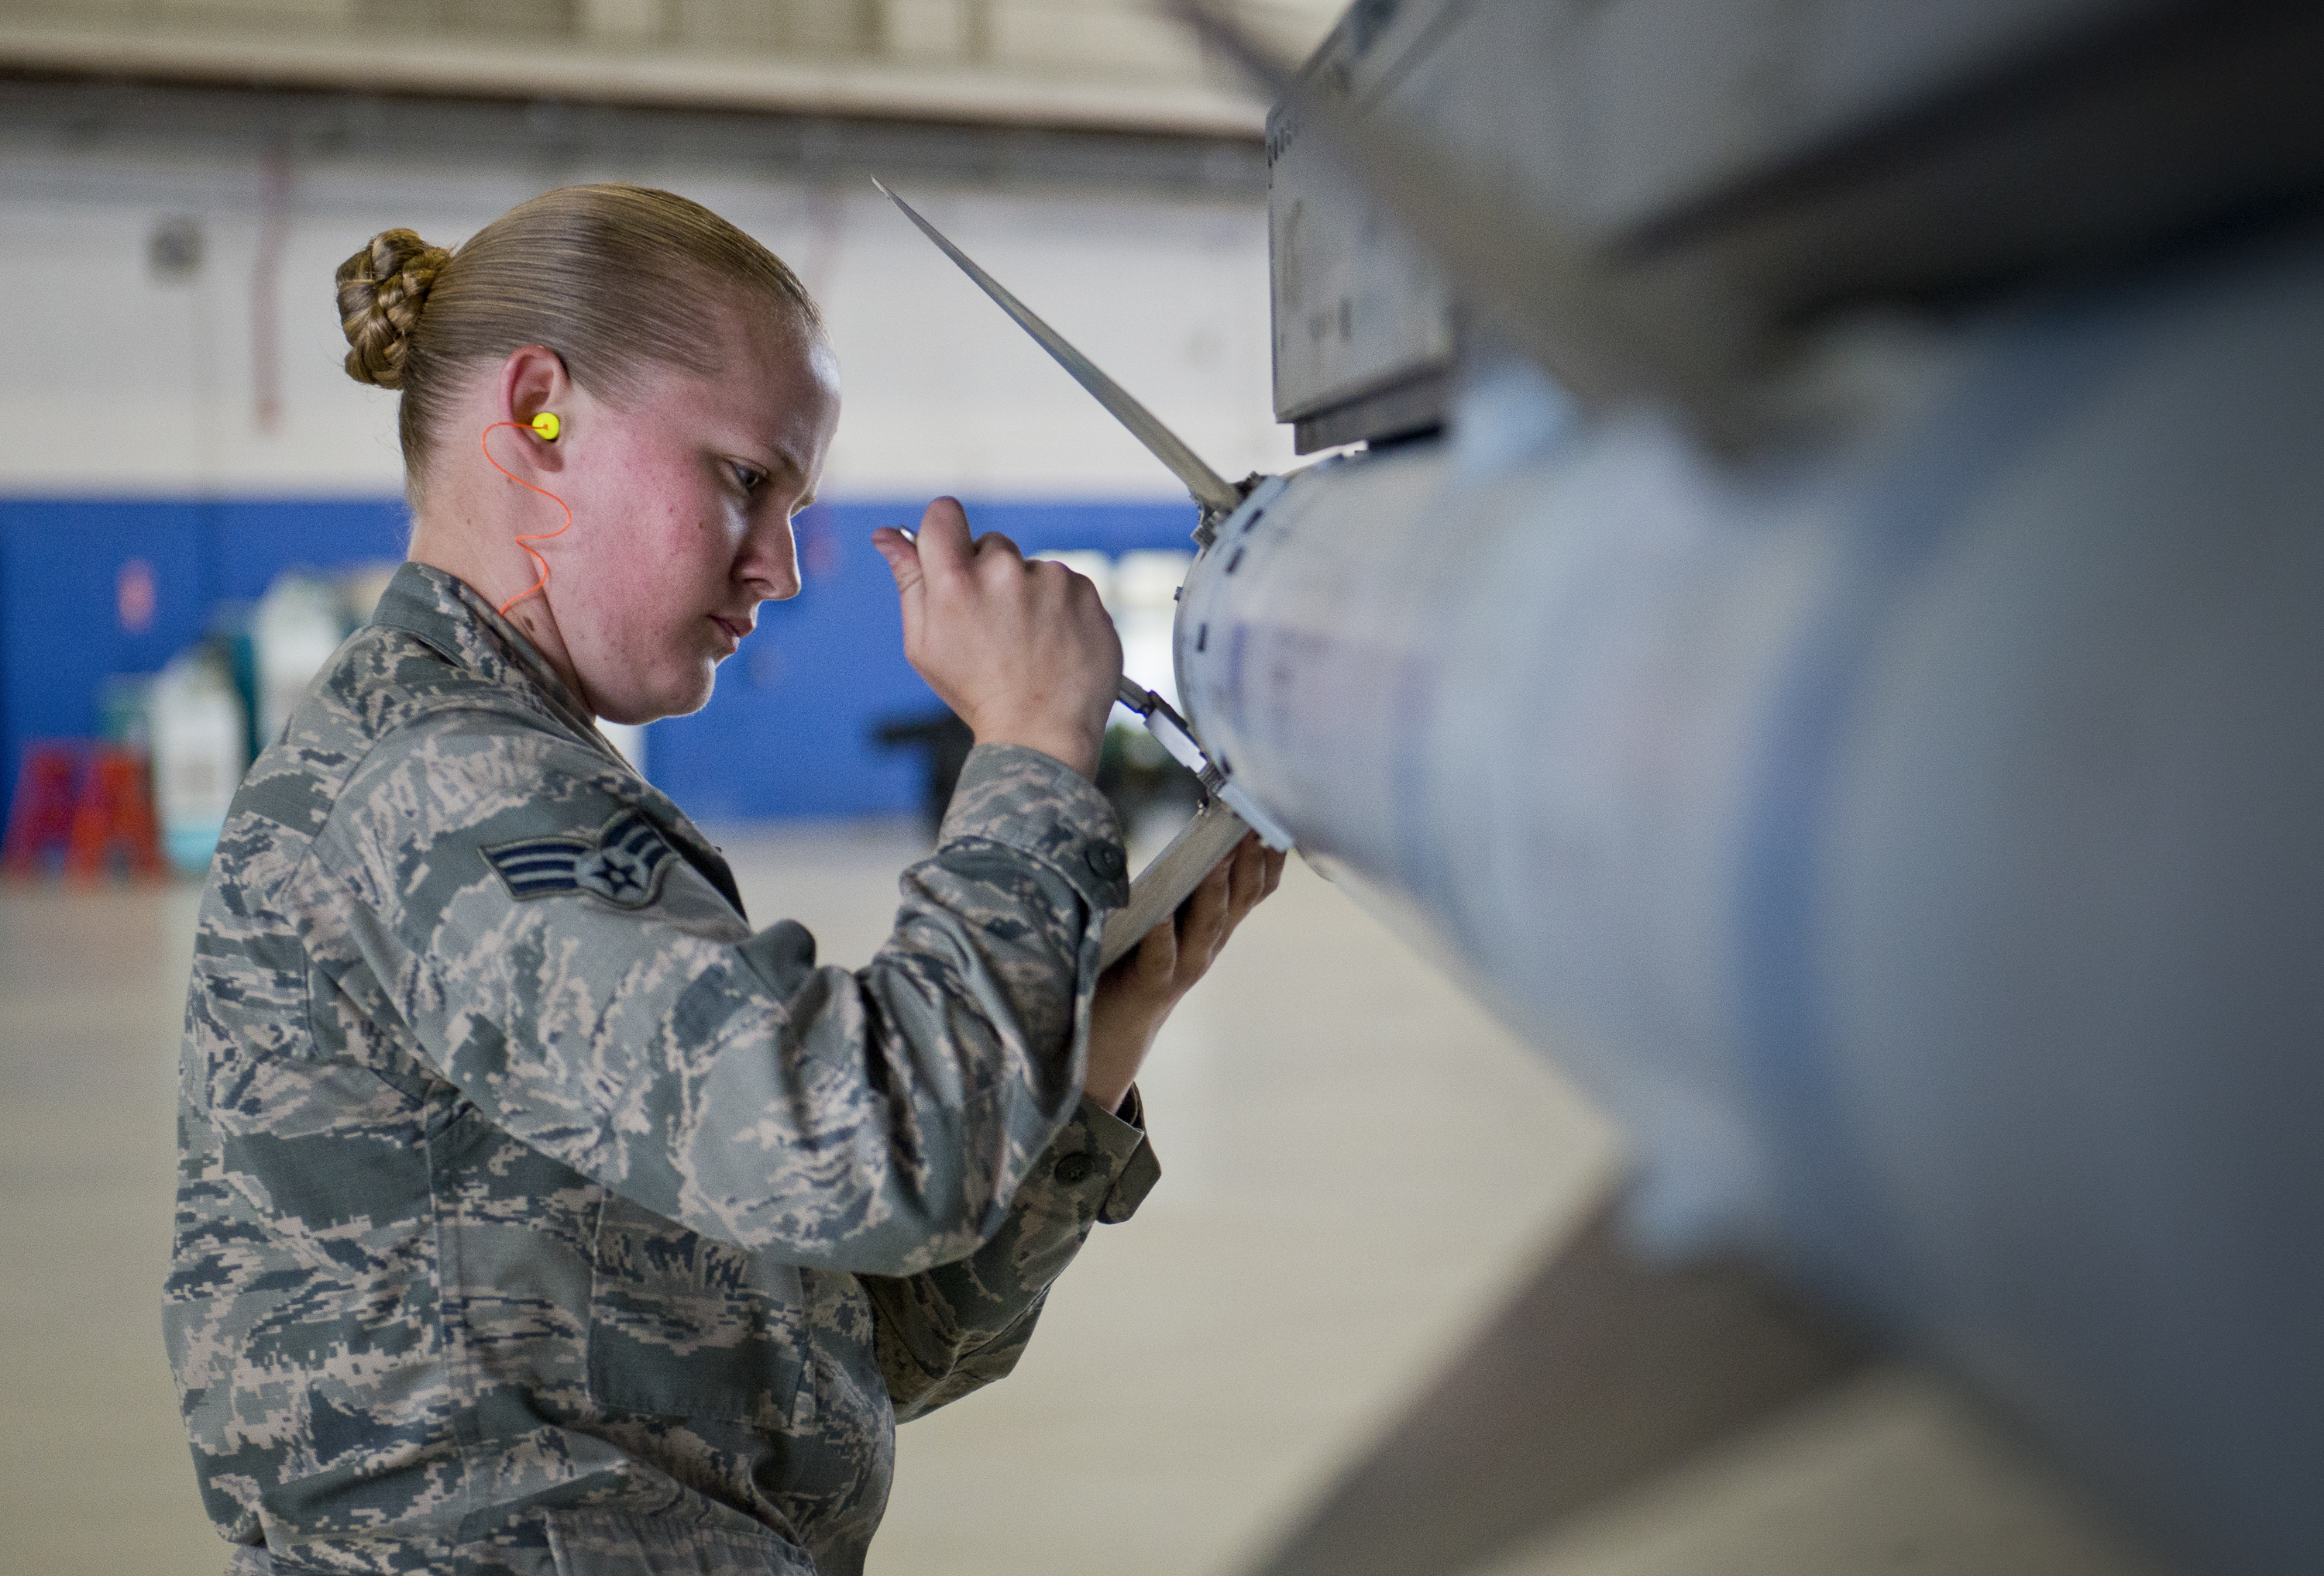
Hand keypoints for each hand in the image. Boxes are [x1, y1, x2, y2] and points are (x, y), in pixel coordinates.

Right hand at [872, 497, 1120, 779]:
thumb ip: (908, 581)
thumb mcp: (925, 644)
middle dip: (988, 575)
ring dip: (1028, 594)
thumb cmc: (975, 692)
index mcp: (955, 582)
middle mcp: (1004, 572)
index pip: (943, 513)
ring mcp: (1051, 580)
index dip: (944, 532)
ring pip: (1031, 568)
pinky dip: (1061, 608)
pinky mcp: (1086, 593)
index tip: (951, 556)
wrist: (1041, 734)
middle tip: (993, 627)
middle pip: (991, 545)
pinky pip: (1066, 585)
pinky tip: (1054, 644)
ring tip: (1027, 643)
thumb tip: (887, 535)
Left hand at [1084, 832, 1285, 1112]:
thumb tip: (1190, 823)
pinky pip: (1161, 958)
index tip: (1273, 815)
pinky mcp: (1153, 985)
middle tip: (1250, 822)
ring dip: (1215, 889)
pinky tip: (1161, 915)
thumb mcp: (1169, 913)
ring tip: (1215, 857)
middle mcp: (1210, 943)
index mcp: (1217, 923)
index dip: (1269, 854)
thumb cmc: (1137, 956)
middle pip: (1240, 898)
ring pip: (1209, 926)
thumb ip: (1181, 878)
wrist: (1114, 1026)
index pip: (1256, 886)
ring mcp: (1186, 966)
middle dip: (1248, 859)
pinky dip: (1163, 936)